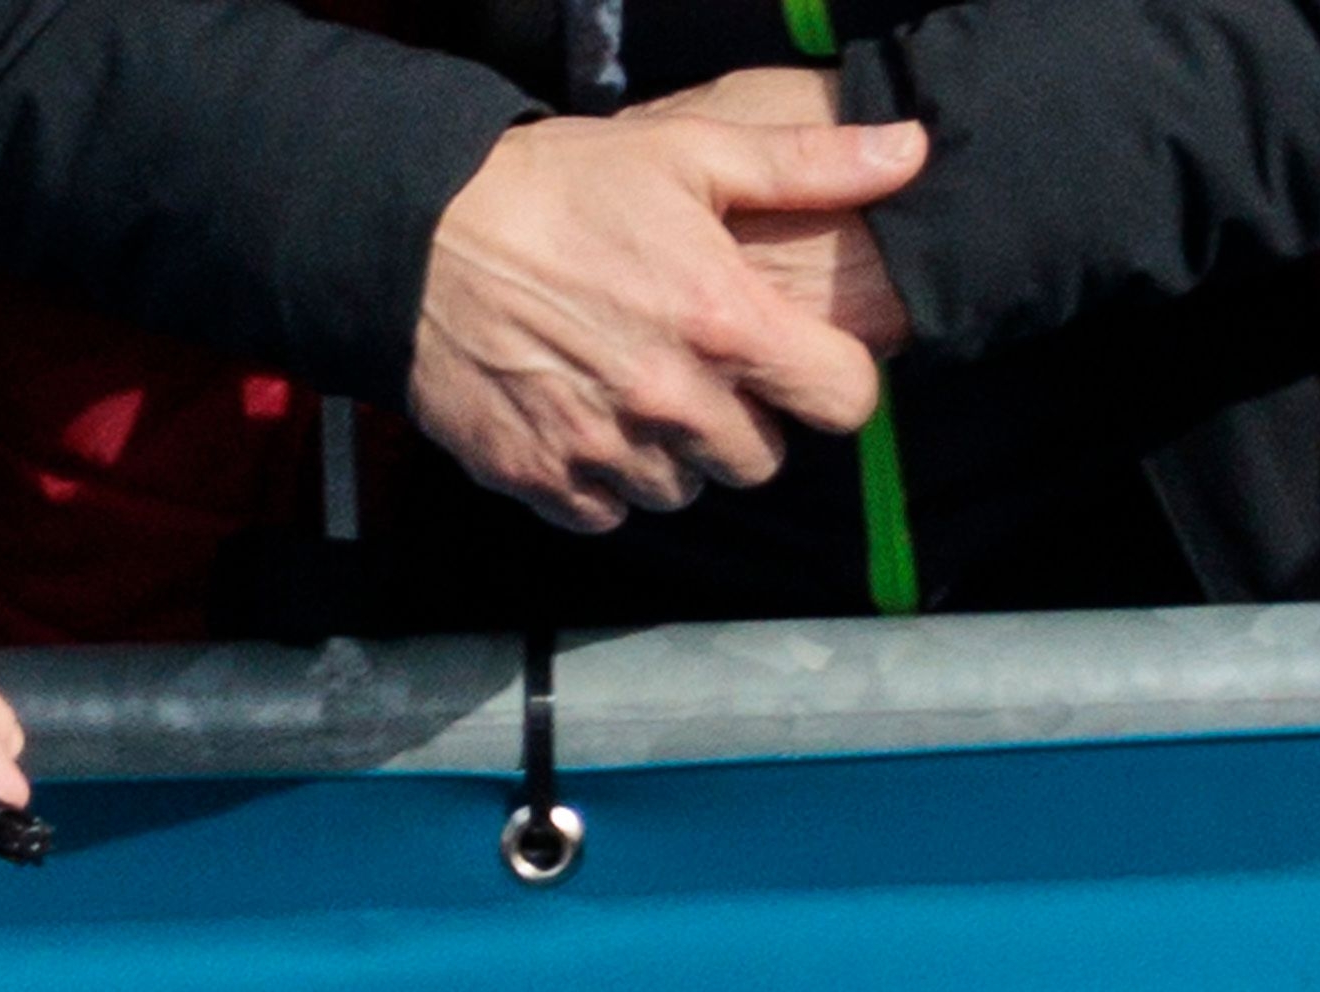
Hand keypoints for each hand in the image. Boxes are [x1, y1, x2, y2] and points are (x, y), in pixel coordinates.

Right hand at [410, 105, 926, 530]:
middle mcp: (673, 400)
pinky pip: (609, 511)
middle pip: (762, 460)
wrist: (407, 229)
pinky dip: (602, 477)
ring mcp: (606, 448)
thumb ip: (807, 164)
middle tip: (695, 362)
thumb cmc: (556, 185)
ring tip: (631, 379)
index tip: (796, 360)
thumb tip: (912, 151)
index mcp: (724, 323)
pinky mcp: (544, 479)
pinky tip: (581, 410)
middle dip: (742, 419)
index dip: (830, 383)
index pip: (845, 403)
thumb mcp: (688, 153)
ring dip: (672, 451)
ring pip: (686, 489)